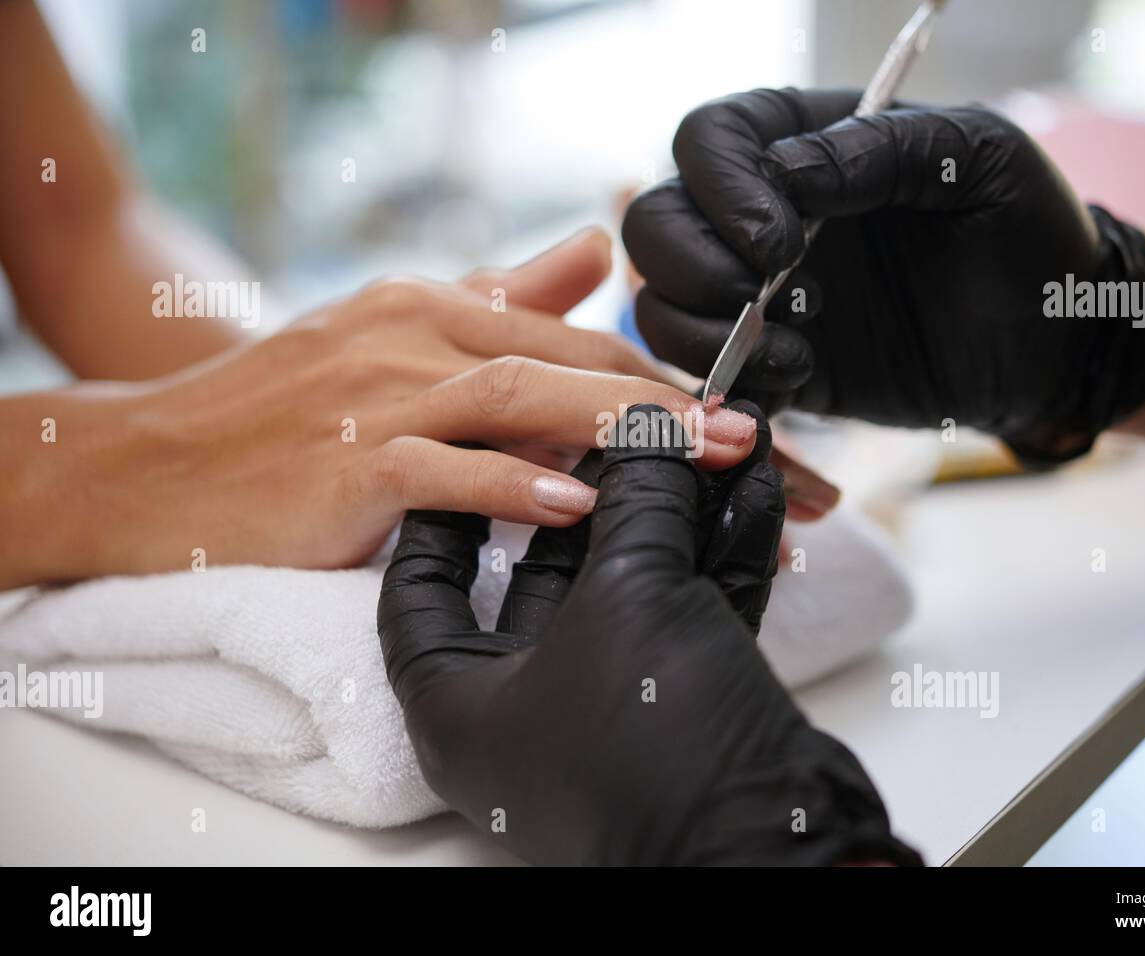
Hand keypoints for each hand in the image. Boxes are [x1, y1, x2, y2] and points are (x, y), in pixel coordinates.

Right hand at [8, 231, 757, 584]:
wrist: (154, 460)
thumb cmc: (284, 405)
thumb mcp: (399, 333)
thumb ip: (502, 296)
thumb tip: (592, 253)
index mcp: (442, 307)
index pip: (588, 344)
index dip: (681, 388)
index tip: (760, 435)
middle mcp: (418, 336)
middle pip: (579, 367)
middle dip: (689, 414)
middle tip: (783, 464)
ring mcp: (377, 396)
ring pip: (520, 399)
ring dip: (626, 432)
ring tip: (717, 464)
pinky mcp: (340, 463)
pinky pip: (437, 472)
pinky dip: (509, 484)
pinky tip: (577, 505)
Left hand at [377, 402, 919, 865]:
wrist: (776, 858)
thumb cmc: (657, 748)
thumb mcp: (632, 597)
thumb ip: (639, 501)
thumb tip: (655, 428)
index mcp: (463, 705)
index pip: (419, 589)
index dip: (443, 508)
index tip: (471, 447)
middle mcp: (528, 710)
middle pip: (543, 571)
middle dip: (598, 492)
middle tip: (621, 425)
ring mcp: (610, 712)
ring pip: (632, 585)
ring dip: (677, 512)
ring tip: (708, 443)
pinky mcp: (684, 711)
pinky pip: (689, 613)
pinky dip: (718, 554)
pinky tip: (752, 497)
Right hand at [623, 89, 1144, 465]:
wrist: (1059, 344)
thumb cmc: (1029, 233)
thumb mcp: (978, 159)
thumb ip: (882, 149)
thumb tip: (784, 173)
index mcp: (806, 144)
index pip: (708, 141)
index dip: (722, 189)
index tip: (784, 239)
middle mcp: (766, 218)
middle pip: (658, 226)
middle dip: (694, 267)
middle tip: (768, 296)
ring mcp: (764, 298)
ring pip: (663, 306)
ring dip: (708, 334)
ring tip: (797, 350)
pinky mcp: (780, 366)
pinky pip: (714, 379)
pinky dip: (736, 386)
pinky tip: (803, 379)